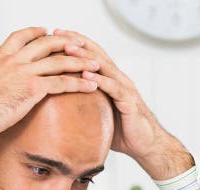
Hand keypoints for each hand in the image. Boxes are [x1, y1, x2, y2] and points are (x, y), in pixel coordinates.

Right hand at [0, 27, 100, 138]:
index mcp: (2, 58)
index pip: (22, 36)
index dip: (37, 33)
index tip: (48, 32)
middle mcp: (15, 60)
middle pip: (47, 43)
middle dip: (67, 42)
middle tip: (81, 45)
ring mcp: (25, 72)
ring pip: (60, 61)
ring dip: (81, 62)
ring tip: (96, 65)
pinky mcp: (34, 88)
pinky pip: (62, 82)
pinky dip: (79, 83)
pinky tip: (91, 86)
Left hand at [56, 29, 193, 179]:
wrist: (145, 145)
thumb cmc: (122, 131)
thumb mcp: (98, 116)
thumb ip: (82, 108)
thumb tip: (57, 112)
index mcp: (110, 79)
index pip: (90, 55)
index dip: (74, 43)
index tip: (54, 35)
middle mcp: (118, 78)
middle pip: (95, 54)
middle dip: (76, 42)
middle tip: (57, 33)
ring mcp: (125, 88)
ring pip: (104, 66)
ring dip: (85, 56)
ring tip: (68, 49)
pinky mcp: (129, 101)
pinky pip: (113, 87)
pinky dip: (100, 80)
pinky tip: (86, 75)